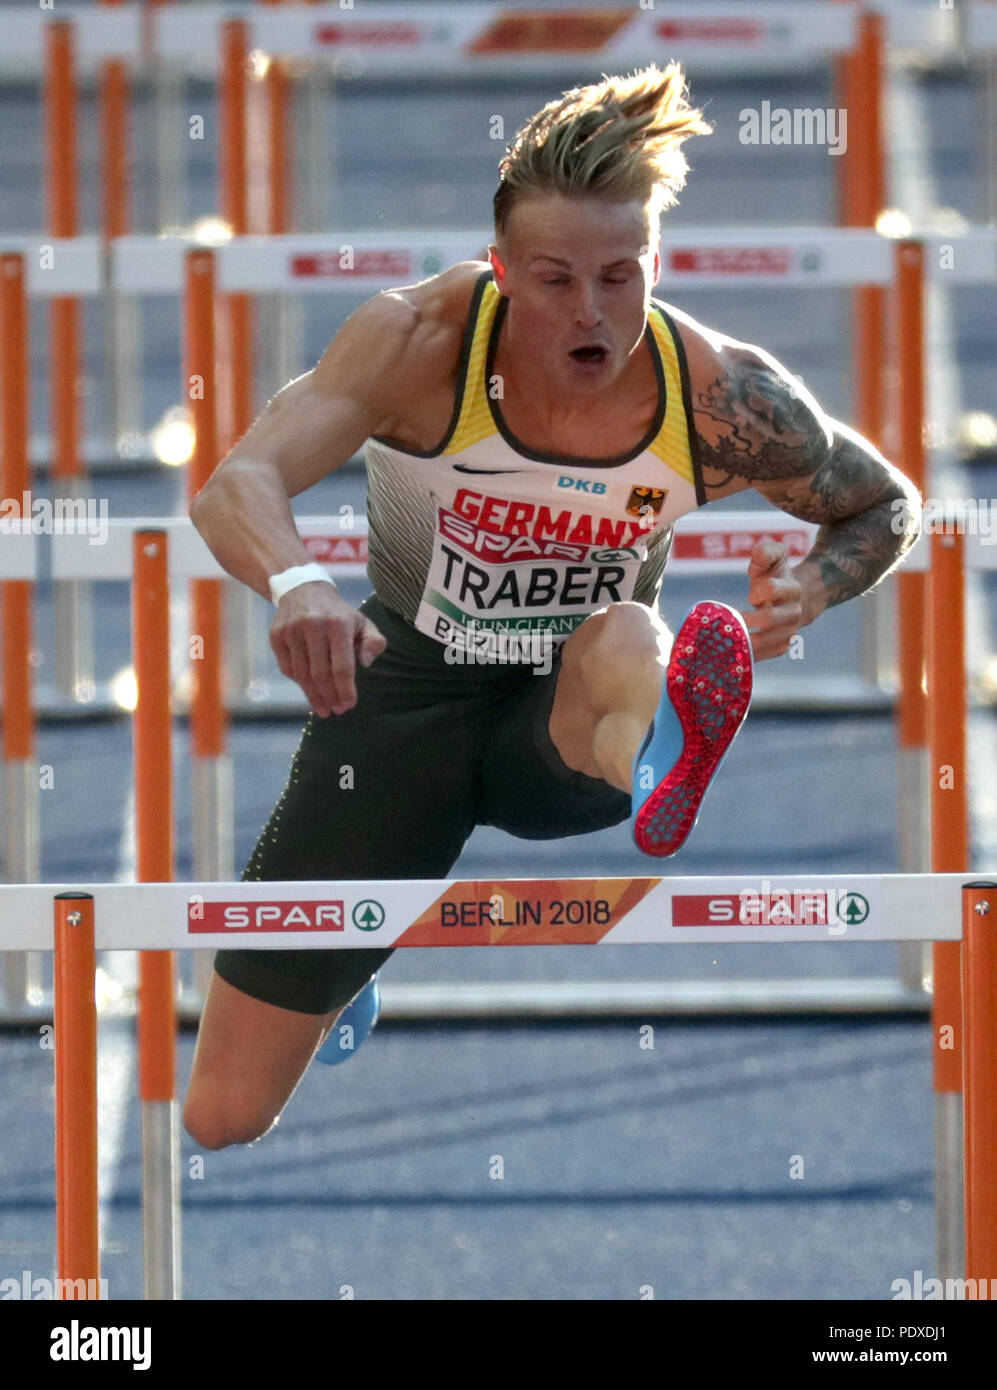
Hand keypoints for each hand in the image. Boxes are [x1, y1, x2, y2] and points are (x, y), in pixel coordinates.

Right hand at [269, 584, 386, 716]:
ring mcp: (291, 630)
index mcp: (338, 623)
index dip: (345, 689)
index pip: (342, 665)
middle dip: (329, 697)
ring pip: (302, 675)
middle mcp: (313, 625)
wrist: (303, 589)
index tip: (348, 705)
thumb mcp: (363, 622)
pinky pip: (287, 668)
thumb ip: (373, 643)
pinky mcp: (276, 635)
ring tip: (323, 708)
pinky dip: (299, 682)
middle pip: (320, 673)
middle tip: (336, 711)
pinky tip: (309, 689)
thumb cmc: (338, 613)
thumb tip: (366, 663)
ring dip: (313, 696)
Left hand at [739, 539, 806, 660]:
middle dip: (747, 619)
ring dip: (747, 641)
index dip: (758, 590)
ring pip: (770, 642)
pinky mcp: (784, 645)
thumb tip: (755, 565)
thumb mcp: (775, 557)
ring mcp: (790, 631)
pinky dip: (753, 654)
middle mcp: (794, 612)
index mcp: (791, 588)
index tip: (751, 593)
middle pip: (770, 619)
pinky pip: (769, 654)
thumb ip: (767, 552)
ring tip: (728, 637)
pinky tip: (737, 650)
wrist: (798, 598)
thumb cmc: (777, 576)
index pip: (771, 589)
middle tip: (730, 619)